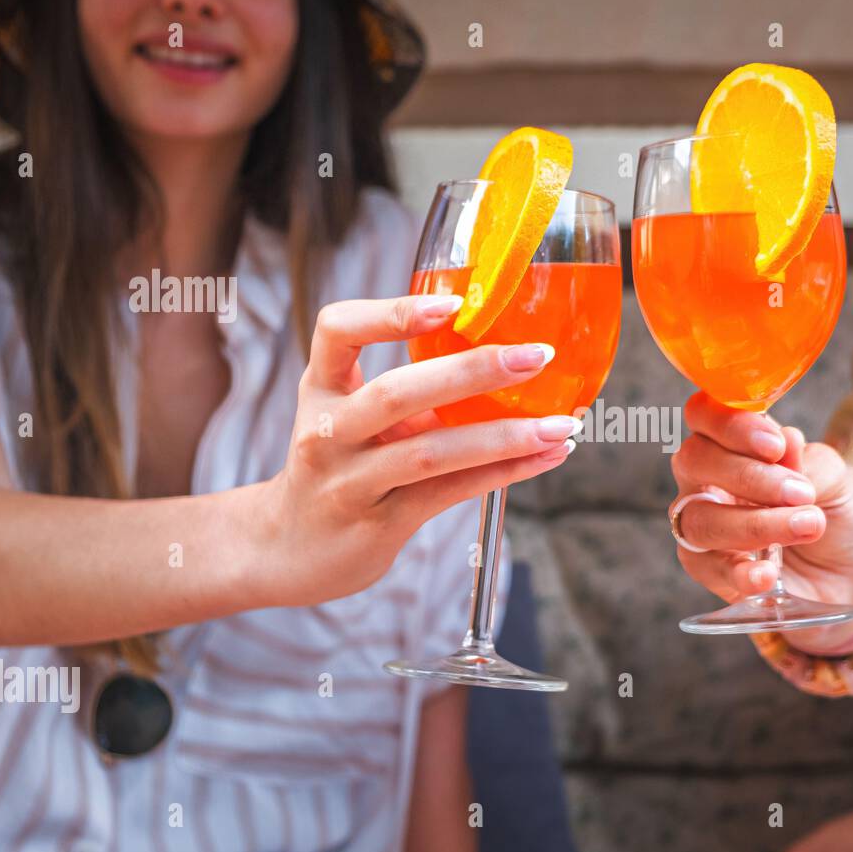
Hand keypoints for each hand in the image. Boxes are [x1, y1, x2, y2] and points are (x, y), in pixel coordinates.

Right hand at [250, 293, 576, 606]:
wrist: (291, 546)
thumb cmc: (340, 466)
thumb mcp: (355, 416)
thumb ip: (413, 392)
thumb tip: (507, 359)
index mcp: (322, 387)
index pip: (338, 330)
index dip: (391, 313)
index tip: (452, 304)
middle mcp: (327, 430)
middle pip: (397, 393)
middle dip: (473, 371)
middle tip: (537, 356)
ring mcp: (349, 480)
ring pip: (430, 452)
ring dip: (505, 436)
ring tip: (562, 425)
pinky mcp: (378, 521)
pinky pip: (449, 492)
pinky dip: (504, 473)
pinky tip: (546, 457)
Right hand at [669, 392, 852, 653]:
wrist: (847, 574)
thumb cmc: (833, 515)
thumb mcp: (837, 481)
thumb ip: (808, 462)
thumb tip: (787, 441)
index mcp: (733, 443)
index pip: (704, 413)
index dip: (732, 424)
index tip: (776, 446)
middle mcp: (707, 480)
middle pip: (693, 460)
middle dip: (748, 475)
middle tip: (800, 494)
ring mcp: (703, 526)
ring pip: (700, 518)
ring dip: (755, 523)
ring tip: (806, 528)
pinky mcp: (711, 571)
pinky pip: (709, 569)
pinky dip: (741, 572)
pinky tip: (769, 574)